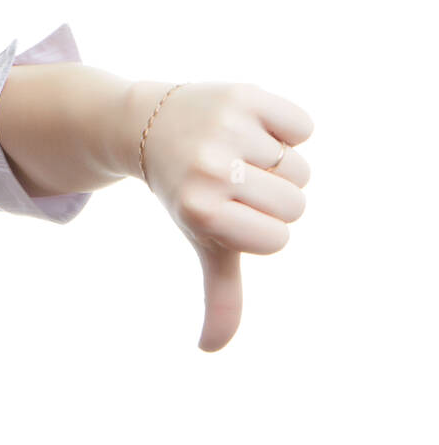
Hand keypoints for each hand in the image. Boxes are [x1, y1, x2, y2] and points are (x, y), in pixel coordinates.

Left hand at [137, 82, 313, 351]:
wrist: (144, 123)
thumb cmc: (184, 189)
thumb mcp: (201, 239)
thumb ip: (219, 295)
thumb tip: (210, 349)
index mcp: (200, 211)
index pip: (278, 239)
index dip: (261, 226)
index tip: (228, 209)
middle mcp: (211, 171)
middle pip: (295, 203)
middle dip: (272, 194)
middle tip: (231, 177)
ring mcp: (226, 131)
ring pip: (300, 166)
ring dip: (277, 160)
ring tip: (234, 149)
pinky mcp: (243, 95)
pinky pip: (302, 125)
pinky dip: (285, 125)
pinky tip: (246, 123)